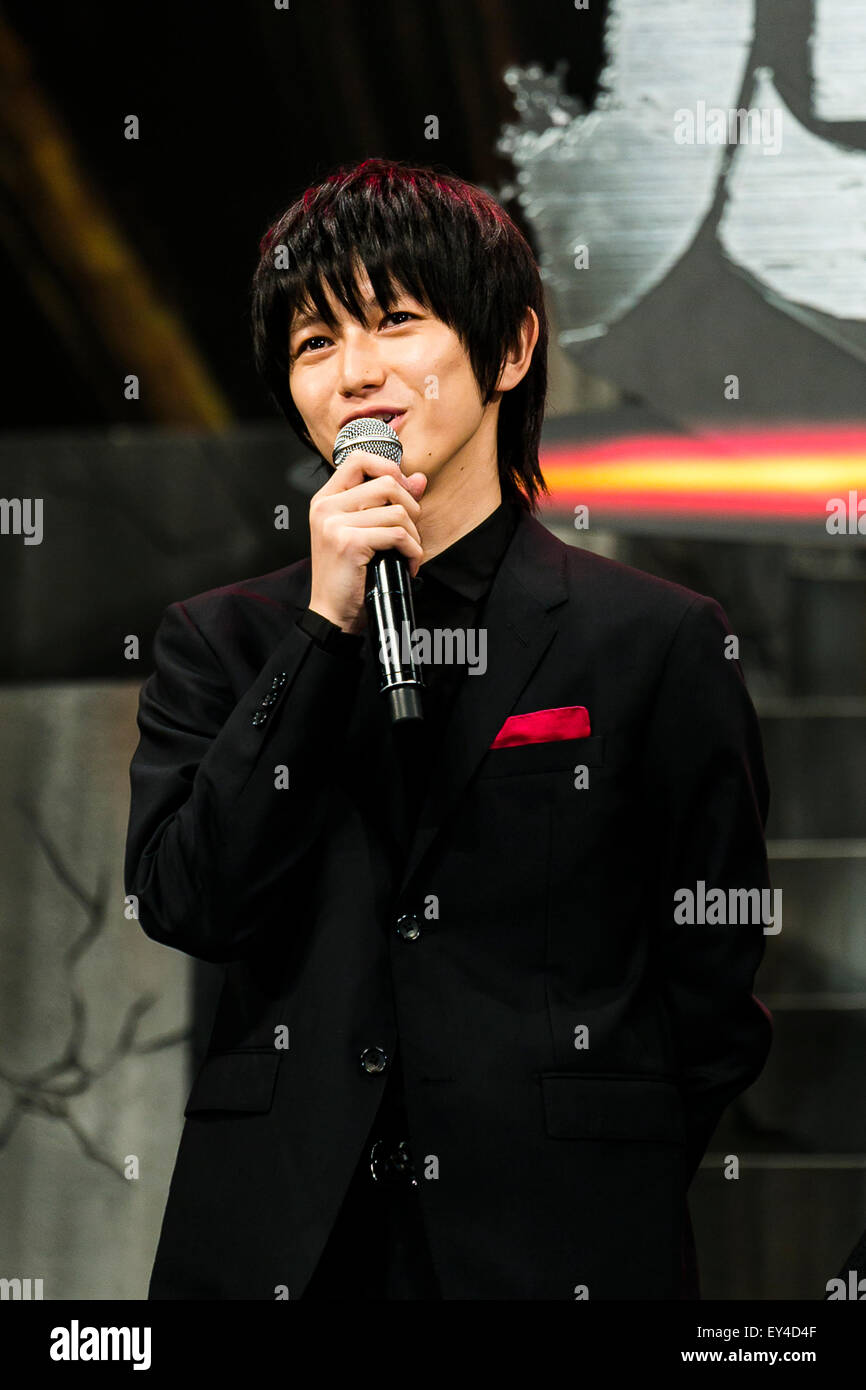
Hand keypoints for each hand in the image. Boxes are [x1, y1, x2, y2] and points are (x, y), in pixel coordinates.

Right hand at [308, 452, 427, 634]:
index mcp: (325, 500)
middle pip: (386, 483)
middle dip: (411, 507)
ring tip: (407, 552)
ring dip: (413, 535)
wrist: (332, 614)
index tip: (403, 489)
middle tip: (409, 532)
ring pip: (396, 511)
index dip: (389, 467)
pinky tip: (407, 564)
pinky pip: (397, 534)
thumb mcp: (365, 532)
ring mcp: (334, 524)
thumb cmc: (349, 575)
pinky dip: (412, 551)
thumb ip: (388, 502)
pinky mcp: (349, 543)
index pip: (359, 459)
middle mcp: (326, 507)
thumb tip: (419, 478)